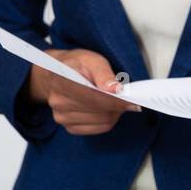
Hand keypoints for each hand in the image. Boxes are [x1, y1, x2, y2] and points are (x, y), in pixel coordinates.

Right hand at [25, 48, 141, 135]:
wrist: (57, 74)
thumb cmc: (77, 65)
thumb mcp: (92, 60)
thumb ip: (104, 73)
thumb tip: (116, 89)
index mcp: (63, 82)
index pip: (96, 98)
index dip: (117, 101)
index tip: (134, 100)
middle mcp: (59, 102)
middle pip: (102, 112)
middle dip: (118, 105)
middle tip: (126, 97)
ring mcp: (62, 117)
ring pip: (103, 122)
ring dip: (114, 112)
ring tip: (114, 100)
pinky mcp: (68, 127)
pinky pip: (98, 129)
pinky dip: (107, 120)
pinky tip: (106, 109)